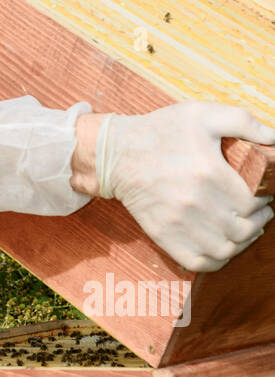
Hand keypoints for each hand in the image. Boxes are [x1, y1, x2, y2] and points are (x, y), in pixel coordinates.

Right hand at [96, 102, 274, 271]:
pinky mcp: (164, 236)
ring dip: (241, 244)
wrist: (116, 154)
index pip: (251, 204)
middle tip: (260, 213)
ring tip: (244, 230)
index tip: (264, 197)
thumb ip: (243, 121)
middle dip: (258, 223)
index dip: (264, 203)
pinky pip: (199, 262)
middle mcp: (195, 203)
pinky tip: (223, 247)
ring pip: (225, 250)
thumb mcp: (202, 114)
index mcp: (209, 173)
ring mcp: (178, 224)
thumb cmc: (162, 131)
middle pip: (242, 230)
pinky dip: (217, 261)